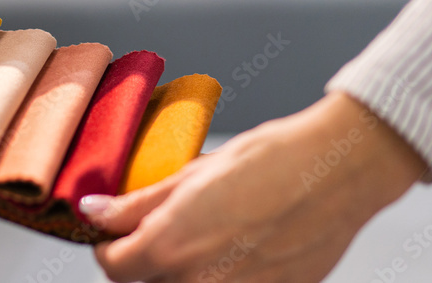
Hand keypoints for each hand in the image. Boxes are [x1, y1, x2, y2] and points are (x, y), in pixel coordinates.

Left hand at [80, 92, 427, 281]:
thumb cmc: (269, 161)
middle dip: (140, 259)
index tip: (113, 230)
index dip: (107, 244)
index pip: (112, 265)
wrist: (338, 173)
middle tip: (154, 229)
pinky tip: (231, 249)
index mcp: (171, 245)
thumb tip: (93, 211)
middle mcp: (200, 282)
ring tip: (197, 236)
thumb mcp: (192, 172)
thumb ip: (137, 202)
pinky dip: (217, 276)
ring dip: (177, 271)